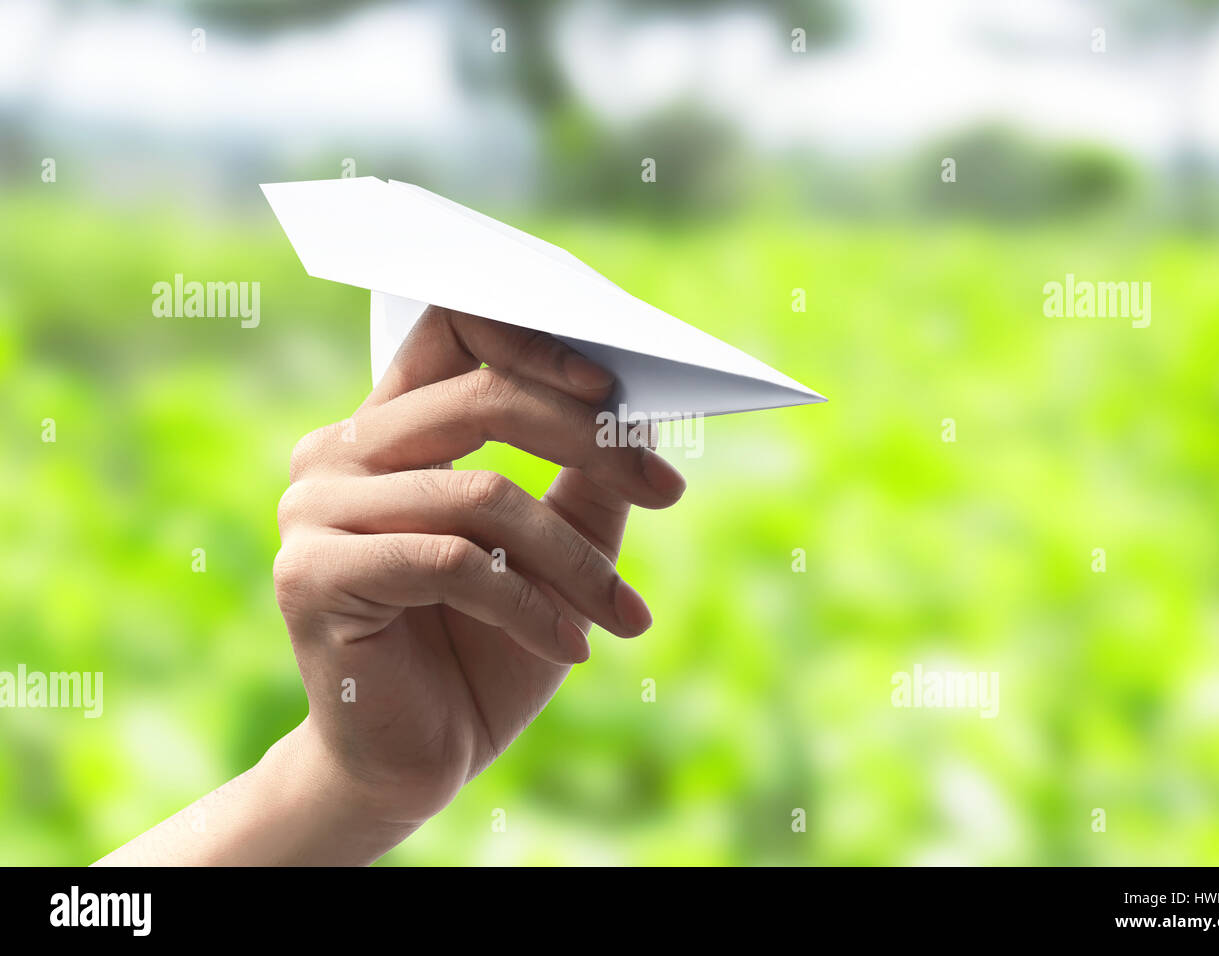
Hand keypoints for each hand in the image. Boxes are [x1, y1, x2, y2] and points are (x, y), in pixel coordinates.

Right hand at [272, 305, 686, 829]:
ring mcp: (314, 510)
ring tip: (623, 613)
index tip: (618, 386)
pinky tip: (573, 646)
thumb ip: (582, 479)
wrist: (412, 763)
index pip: (449, 327)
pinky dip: (529, 604)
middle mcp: (338, 453)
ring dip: (574, 560)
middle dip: (592, 443)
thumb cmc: (484, 651)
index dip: (534, 340)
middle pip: (482, 399)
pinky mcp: (312, 574)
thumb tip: (639, 417)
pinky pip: (453, 561)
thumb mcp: (552, 556)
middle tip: (668, 489)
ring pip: (481, 493)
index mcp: (388, 429)